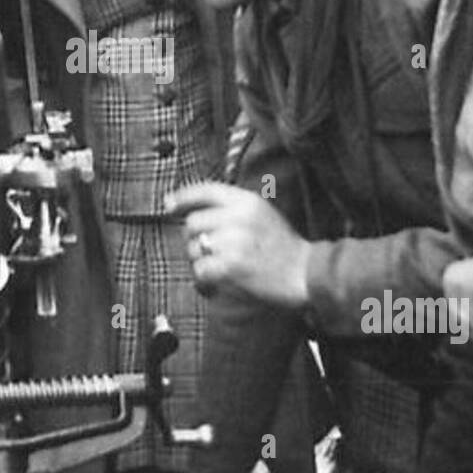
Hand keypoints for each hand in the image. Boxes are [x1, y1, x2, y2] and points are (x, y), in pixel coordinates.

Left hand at [165, 182, 310, 307]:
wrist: (303, 273)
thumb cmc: (282, 246)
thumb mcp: (261, 213)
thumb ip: (232, 208)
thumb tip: (192, 212)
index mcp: (246, 200)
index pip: (205, 191)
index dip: (183, 197)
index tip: (169, 204)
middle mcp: (238, 217)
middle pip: (193, 223)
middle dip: (195, 239)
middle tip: (209, 251)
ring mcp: (233, 242)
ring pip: (194, 248)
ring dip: (200, 261)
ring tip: (218, 267)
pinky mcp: (231, 266)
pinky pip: (200, 270)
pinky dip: (204, 279)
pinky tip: (216, 282)